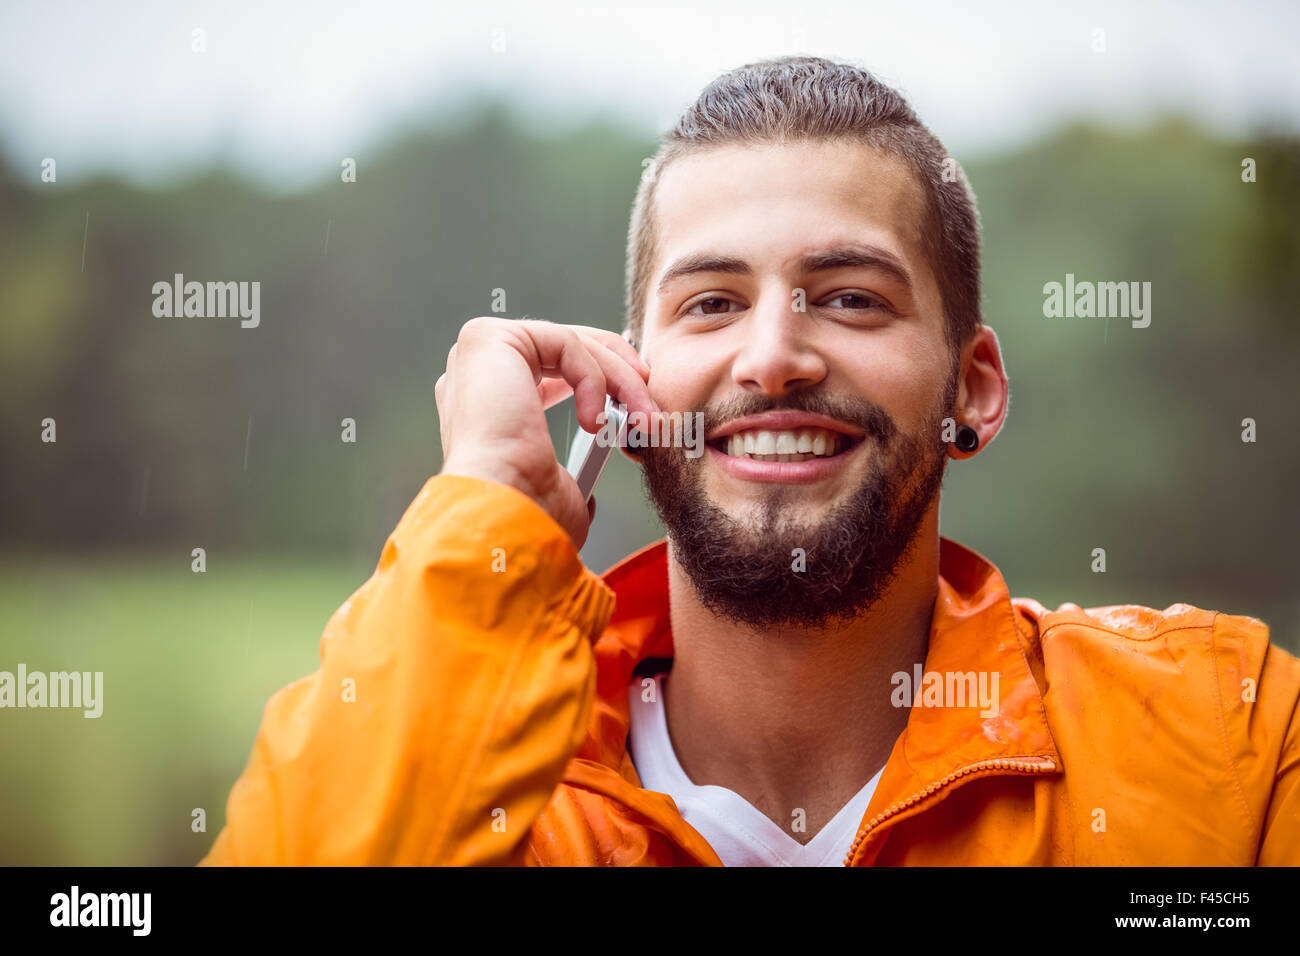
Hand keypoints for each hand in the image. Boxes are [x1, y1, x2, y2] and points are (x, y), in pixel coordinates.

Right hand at [435, 317, 656, 547]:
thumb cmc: (527, 511)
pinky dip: (593, 377)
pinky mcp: (488, 339)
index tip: (635, 405)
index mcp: (484, 404)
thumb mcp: (559, 489)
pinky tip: (594, 421)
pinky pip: (565, 342)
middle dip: (617, 373)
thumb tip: (587, 495)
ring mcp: (476, 353)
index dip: (596, 378)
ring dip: (618, 379)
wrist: (503, 512)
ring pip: (570, 344)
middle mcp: (475, 373)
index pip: (547, 368)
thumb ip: (570, 476)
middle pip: (562, 349)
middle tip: (649, 405)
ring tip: (641, 418)